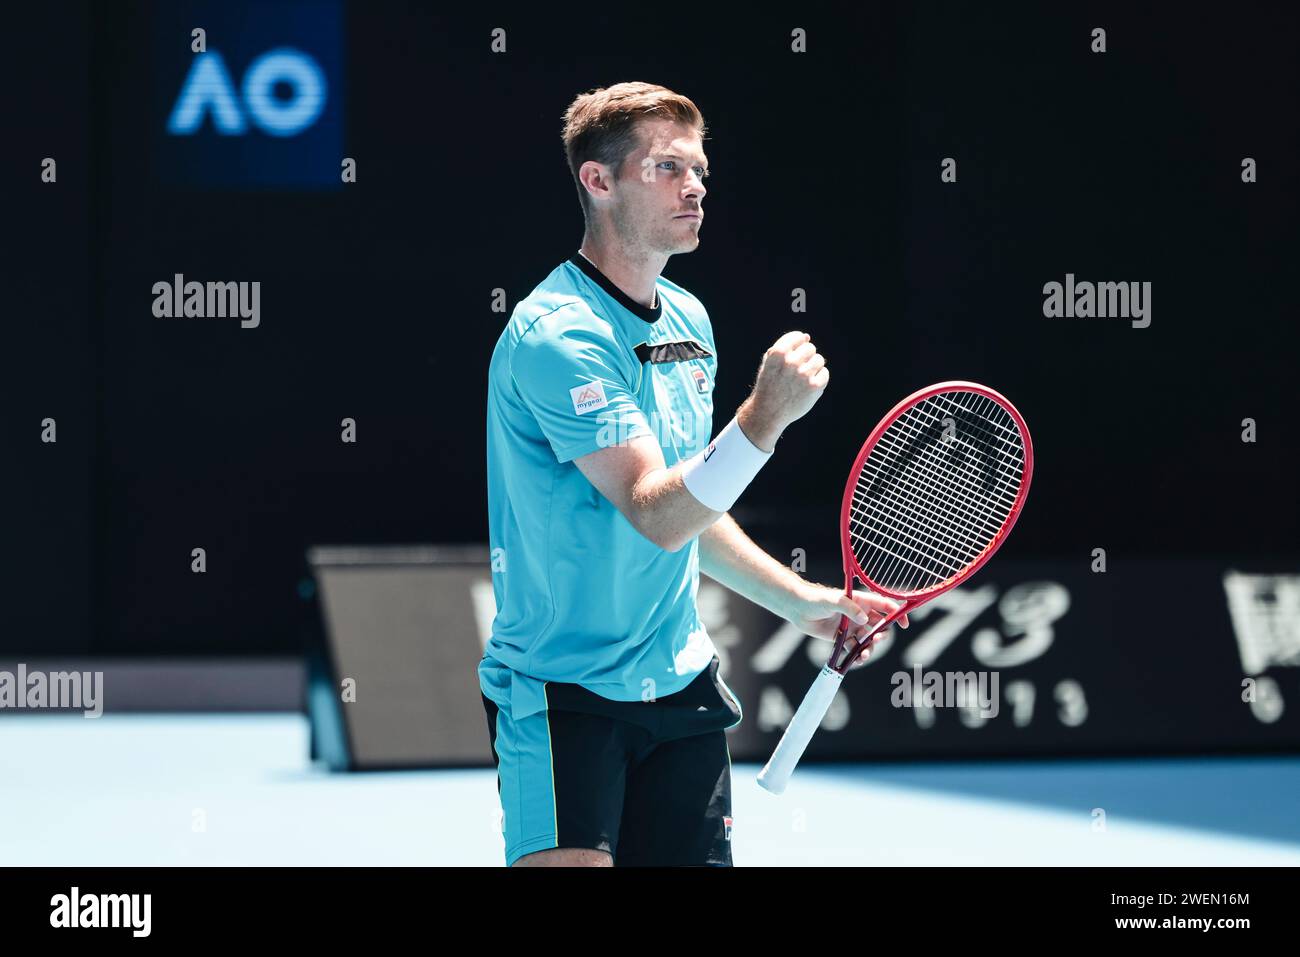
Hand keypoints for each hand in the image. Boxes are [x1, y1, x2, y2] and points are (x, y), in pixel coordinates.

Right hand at [736, 331, 828, 451]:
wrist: (768, 412)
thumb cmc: (770, 385)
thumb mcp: (769, 363)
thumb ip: (785, 346)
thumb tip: (807, 336)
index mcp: (777, 354)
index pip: (798, 337)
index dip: (798, 344)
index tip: (793, 355)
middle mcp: (790, 363)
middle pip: (810, 348)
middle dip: (805, 357)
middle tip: (797, 370)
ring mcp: (803, 375)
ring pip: (819, 359)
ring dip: (813, 367)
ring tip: (803, 378)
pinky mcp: (814, 387)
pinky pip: (824, 373)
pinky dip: (819, 379)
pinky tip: (808, 386)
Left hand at [783, 582, 909, 664]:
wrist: (798, 610)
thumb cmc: (816, 599)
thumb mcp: (834, 600)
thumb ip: (849, 608)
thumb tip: (864, 619)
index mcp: (861, 601)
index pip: (885, 606)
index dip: (897, 613)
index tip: (904, 624)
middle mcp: (859, 614)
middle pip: (880, 626)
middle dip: (882, 634)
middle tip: (875, 638)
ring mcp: (852, 627)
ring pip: (868, 640)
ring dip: (870, 649)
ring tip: (863, 656)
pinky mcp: (843, 638)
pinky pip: (855, 649)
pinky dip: (857, 656)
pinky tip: (855, 660)